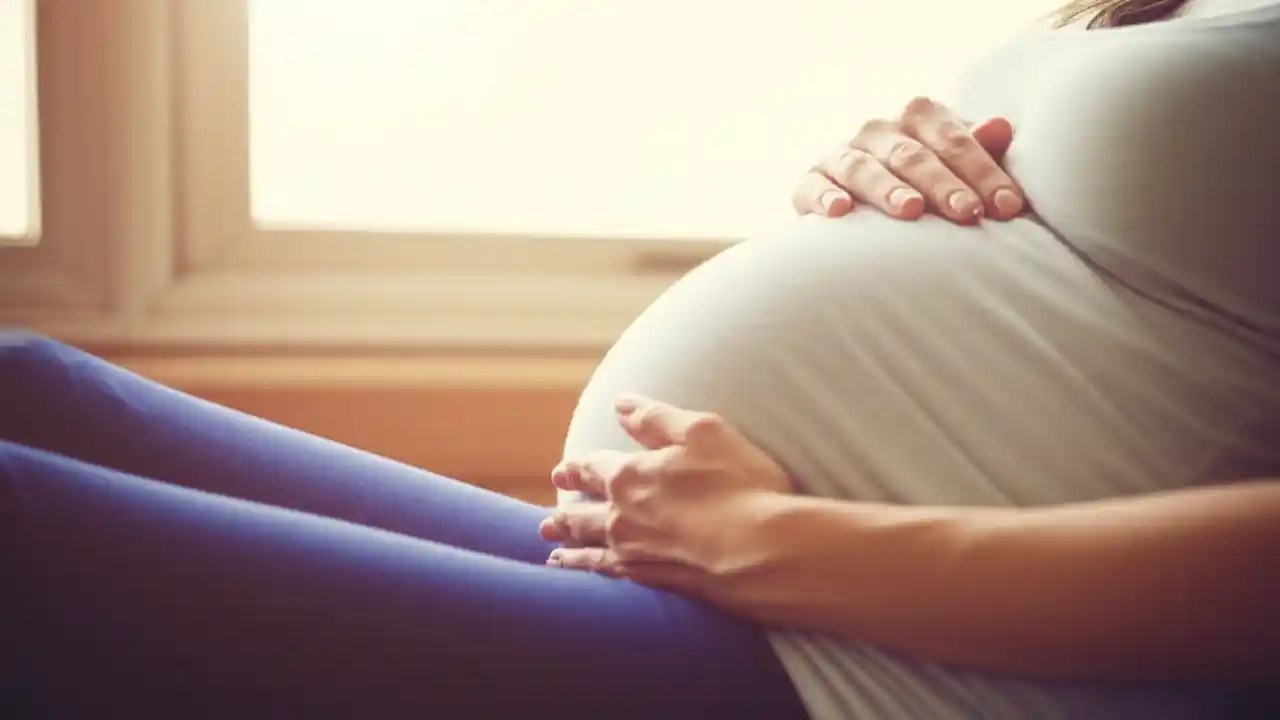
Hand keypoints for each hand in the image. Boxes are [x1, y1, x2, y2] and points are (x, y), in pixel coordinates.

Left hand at [540, 395, 790, 597]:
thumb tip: (620, 404)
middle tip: (548, 518)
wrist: (762, 552)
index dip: (576, 468)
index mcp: (630, 475)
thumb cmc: (740, 485)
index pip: (592, 468)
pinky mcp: (650, 580)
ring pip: (588, 544)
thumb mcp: (702, 432)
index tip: (560, 473)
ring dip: (567, 541)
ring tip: (550, 542)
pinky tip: (579, 572)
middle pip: (583, 511)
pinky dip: (584, 570)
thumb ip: (656, 418)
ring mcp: (634, 551)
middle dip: (565, 511)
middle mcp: (622, 515)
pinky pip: (605, 574)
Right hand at [791, 96, 1023, 224]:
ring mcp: (841, 154)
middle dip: (942, 184)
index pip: (955, 141)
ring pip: (863, 167)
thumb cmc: (926, 184)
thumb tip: (1000, 127)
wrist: (864, 200)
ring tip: (911, 210)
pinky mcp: (810, 181)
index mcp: (918, 117)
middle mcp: (878, 130)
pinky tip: (839, 211)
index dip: (984, 173)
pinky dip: (824, 196)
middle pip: (912, 154)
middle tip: (967, 212)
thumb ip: (980, 150)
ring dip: (887, 188)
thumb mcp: (957, 165)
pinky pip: (812, 185)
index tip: (1007, 207)